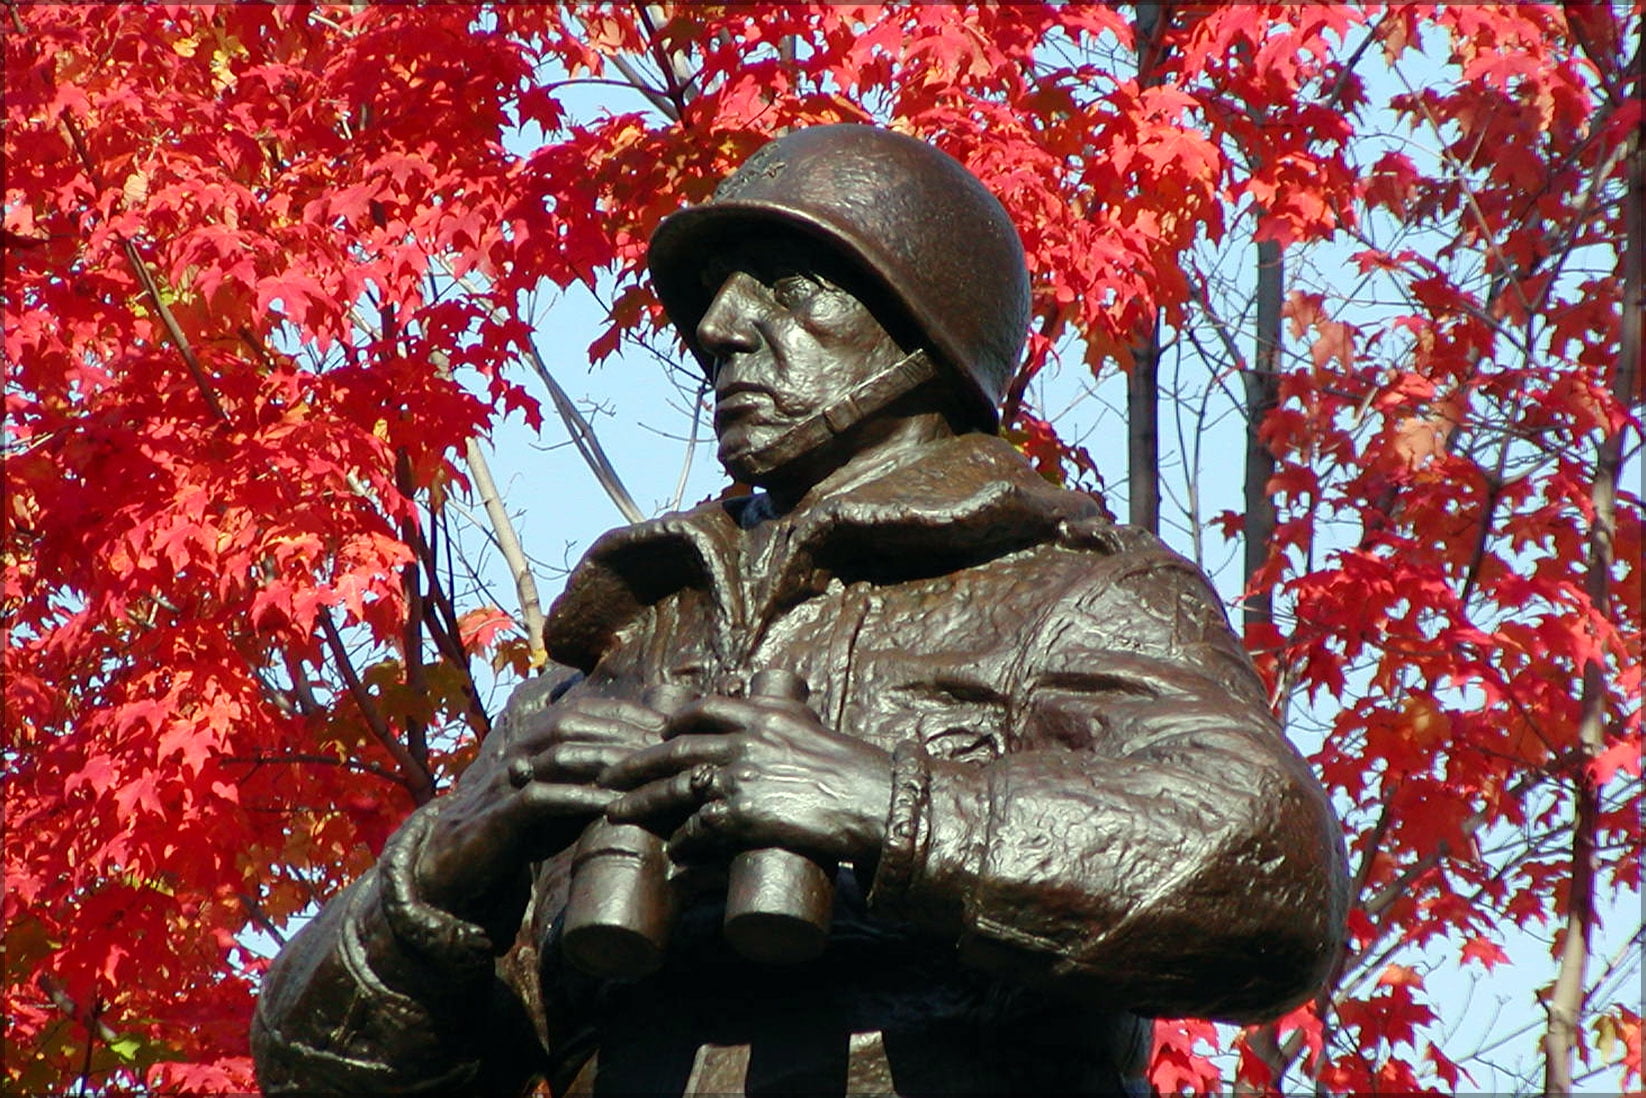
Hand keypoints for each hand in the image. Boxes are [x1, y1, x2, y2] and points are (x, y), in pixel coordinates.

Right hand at [415, 695, 667, 923]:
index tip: (672, 724)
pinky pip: (540, 799)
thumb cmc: (524, 829)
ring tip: (649, 770)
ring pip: (559, 755)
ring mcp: (505, 781)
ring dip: (608, 760)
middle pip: (575, 724)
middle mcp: (518, 751)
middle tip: (669, 745)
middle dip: (624, 730)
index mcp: (532, 739)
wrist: (458, 866)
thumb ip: (596, 777)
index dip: (628, 712)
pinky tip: (611, 805)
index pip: (585, 710)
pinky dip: (578, 798)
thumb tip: (654, 767)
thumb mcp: (565, 796)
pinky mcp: (498, 817)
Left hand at [601, 694, 892, 868]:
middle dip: (636, 764)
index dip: (675, 721)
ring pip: (675, 788)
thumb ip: (789, 728)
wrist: (876, 800)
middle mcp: (745, 741)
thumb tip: (781, 733)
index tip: (659, 733)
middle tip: (610, 776)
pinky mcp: (743, 815)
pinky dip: (681, 840)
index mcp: (763, 716)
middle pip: (674, 749)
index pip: (704, 708)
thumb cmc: (858, 770)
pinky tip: (671, 849)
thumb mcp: (816, 732)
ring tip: (615, 814)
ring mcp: (741, 777)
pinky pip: (698, 827)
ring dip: (641, 802)